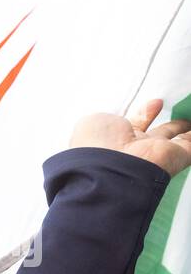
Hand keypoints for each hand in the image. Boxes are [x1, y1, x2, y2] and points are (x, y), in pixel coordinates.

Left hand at [69, 97, 190, 176]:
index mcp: (117, 139)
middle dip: (171, 125)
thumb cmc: (95, 145)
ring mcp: (157, 153)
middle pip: (159, 133)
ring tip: (190, 121)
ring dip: (185, 130)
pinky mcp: (176, 158)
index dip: (145, 113)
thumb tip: (117, 121)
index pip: (135, 124)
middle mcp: (138, 148)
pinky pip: (190, 147)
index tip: (156, 102)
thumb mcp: (91, 124)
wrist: (110, 171)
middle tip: (183, 116)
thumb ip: (105, 120)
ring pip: (178, 140)